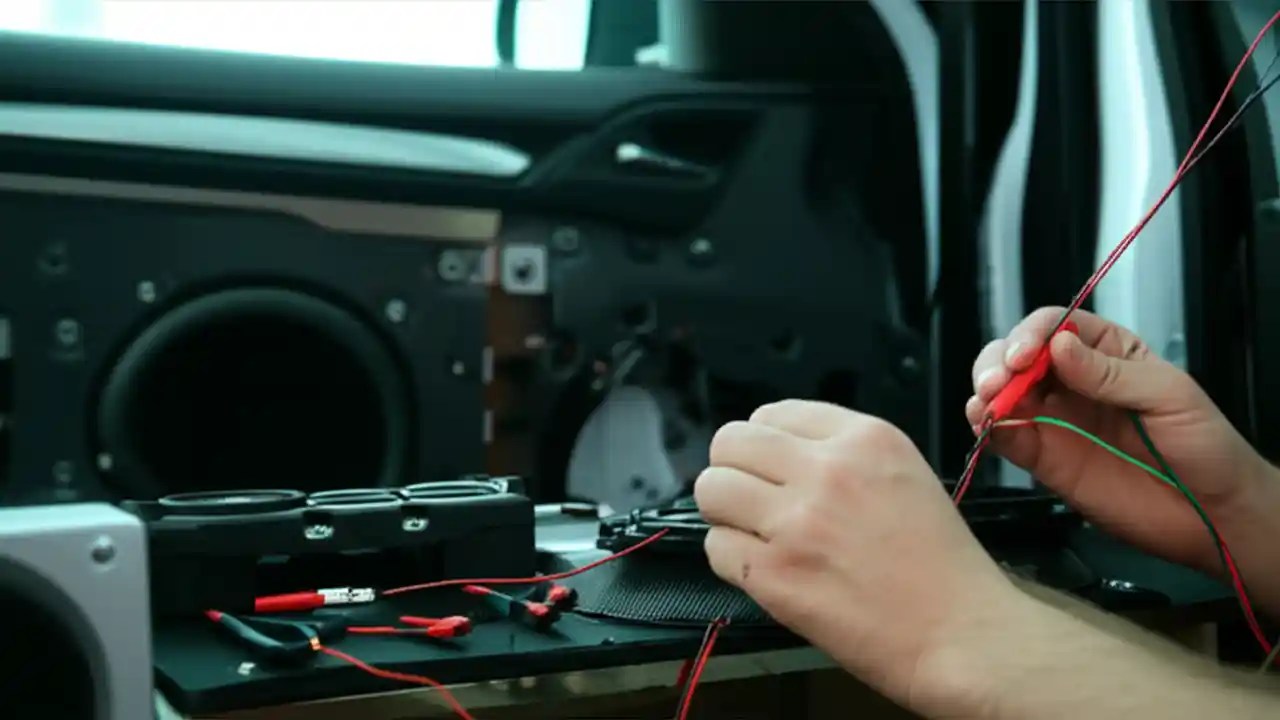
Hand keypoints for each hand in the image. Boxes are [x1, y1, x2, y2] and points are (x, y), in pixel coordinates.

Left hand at [695, 400, 1027, 712]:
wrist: (961, 634)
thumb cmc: (940, 564)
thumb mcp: (904, 474)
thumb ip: (843, 454)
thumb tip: (778, 453)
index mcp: (865, 438)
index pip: (773, 413)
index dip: (764, 443)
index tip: (771, 466)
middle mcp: (826, 470)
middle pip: (730, 442)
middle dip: (734, 469)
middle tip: (751, 498)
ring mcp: (796, 522)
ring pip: (711, 489)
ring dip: (724, 511)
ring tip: (753, 531)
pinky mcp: (773, 574)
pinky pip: (716, 546)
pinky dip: (731, 559)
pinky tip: (764, 569)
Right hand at [966, 306, 1272, 575]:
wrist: (1213, 514)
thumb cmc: (1206, 446)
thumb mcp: (1168, 395)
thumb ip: (1109, 374)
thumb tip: (1059, 347)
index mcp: (1106, 353)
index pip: (1056, 327)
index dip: (1032, 335)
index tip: (1025, 355)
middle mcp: (1072, 382)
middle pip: (1017, 356)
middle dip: (998, 362)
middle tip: (997, 381)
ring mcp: (1055, 420)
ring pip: (1002, 392)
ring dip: (985, 392)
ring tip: (985, 403)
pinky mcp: (1044, 459)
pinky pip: (1006, 437)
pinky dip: (988, 428)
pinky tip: (987, 425)